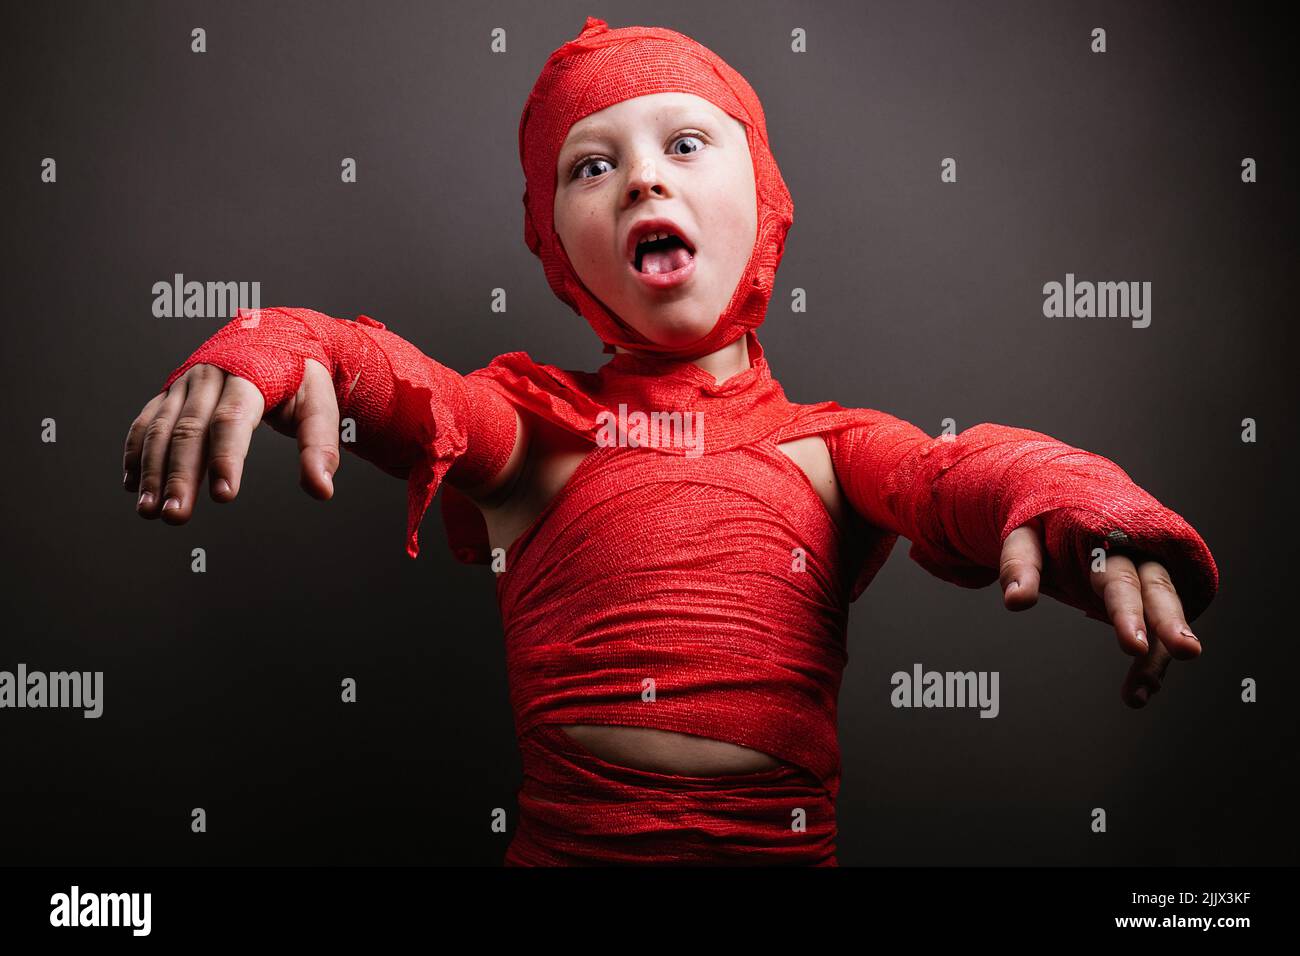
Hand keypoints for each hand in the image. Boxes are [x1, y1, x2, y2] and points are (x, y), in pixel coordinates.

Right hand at [123, 359, 339, 522]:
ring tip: (150, 510)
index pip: (232, 419)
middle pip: (189, 430)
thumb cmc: (296, 372)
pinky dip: (136, 453)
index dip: (227, 458)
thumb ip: (320, 444)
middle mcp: (210, 376)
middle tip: (176, 515)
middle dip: (179, 475)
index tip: (224, 496)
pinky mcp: (171, 393)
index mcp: (248, 373)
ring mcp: (185, 384)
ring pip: (160, 428)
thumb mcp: (319, 401)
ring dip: (152, 471)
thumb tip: (322, 489)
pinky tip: (134, 486)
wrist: (271, 333)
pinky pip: (146, 422)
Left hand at [996, 521, 1201, 708]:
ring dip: (1159, 654)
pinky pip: (1156, 626)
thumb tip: (1017, 602)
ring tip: (1140, 694)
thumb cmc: (1047, 518)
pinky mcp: (1148, 591)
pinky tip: (1138, 693)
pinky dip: (1150, 661)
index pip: (1118, 578)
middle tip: (1185, 652)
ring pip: (1162, 613)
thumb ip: (1019, 562)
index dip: (1126, 613)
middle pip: (1155, 591)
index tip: (1134, 647)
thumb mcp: (1025, 531)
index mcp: (1105, 539)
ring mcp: (1146, 573)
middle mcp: (1135, 555)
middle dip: (1167, 624)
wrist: (1073, 495)